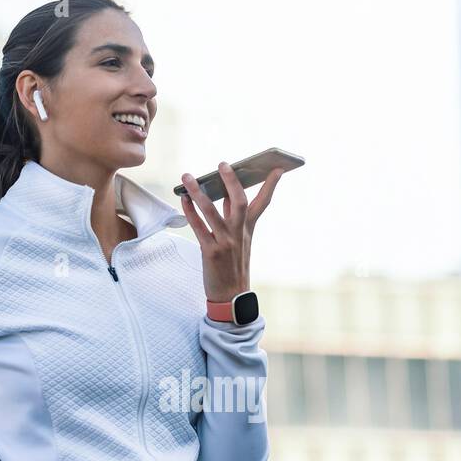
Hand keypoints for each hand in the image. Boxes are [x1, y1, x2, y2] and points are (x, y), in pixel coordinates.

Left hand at [179, 163, 283, 302]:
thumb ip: (231, 217)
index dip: (271, 185)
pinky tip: (183, 200)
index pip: (263, 203)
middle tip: (222, 164)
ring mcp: (225, 243)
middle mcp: (239, 234)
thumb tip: (223, 193)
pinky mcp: (210, 253)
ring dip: (198, 192)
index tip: (277, 168)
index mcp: (248, 230)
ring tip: (187, 177)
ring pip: (212, 212)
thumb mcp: (238, 241)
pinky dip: (190, 212)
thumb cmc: (232, 266)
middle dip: (231, 181)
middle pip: (238, 202)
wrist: (231, 297)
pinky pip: (198, 227)